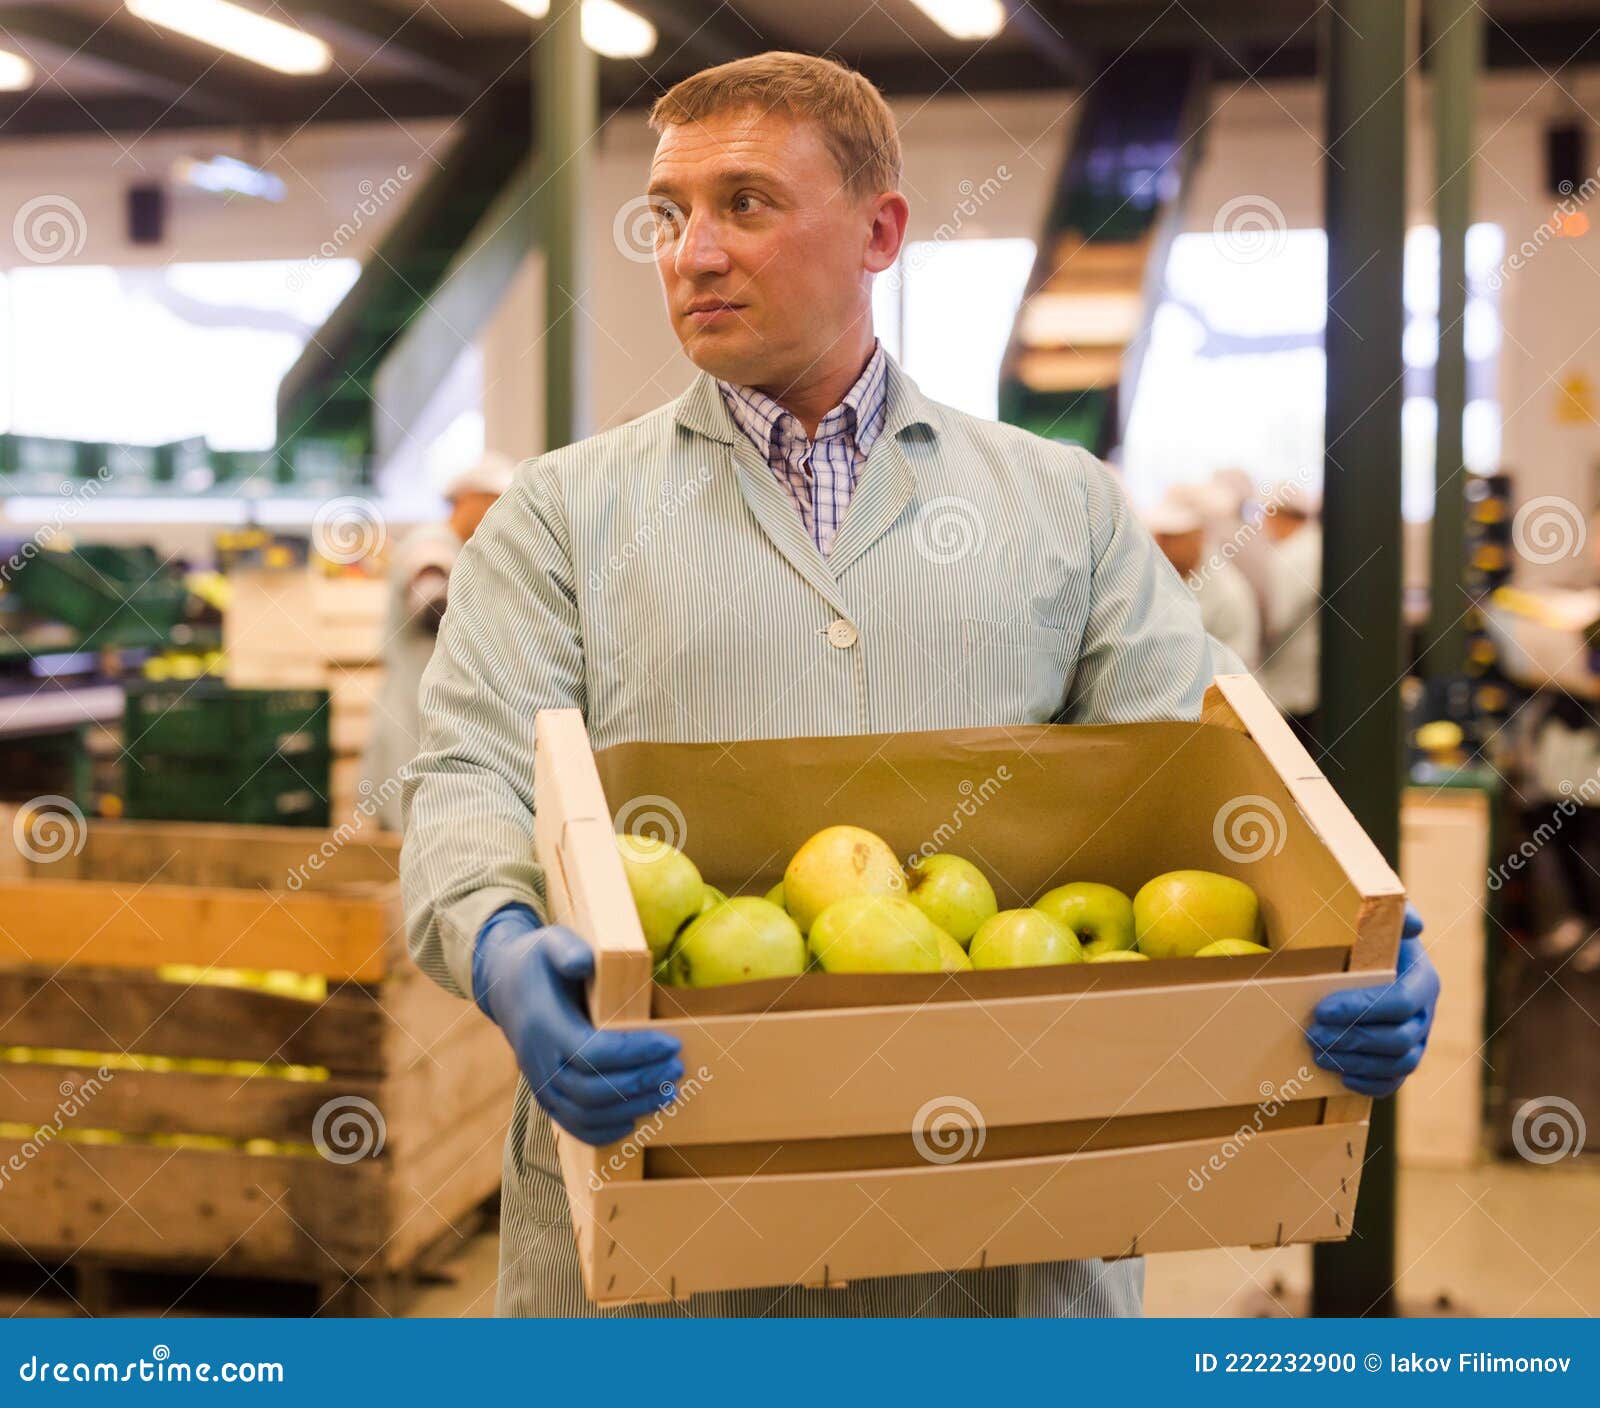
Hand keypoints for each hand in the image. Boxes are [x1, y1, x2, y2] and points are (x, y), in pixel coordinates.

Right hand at [472, 905, 682, 1145]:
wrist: (505, 984)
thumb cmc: (539, 961)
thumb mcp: (550, 942)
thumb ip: (566, 950)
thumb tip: (584, 962)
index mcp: (544, 1025)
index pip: (593, 1052)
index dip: (635, 1053)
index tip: (671, 1044)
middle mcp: (538, 1060)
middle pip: (593, 1089)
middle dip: (641, 1082)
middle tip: (677, 1068)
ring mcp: (540, 1082)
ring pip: (585, 1112)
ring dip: (631, 1109)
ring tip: (667, 1093)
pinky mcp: (545, 1094)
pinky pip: (571, 1124)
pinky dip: (603, 1131)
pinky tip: (632, 1121)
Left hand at [1306, 904, 1437, 1096]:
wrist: (1376, 957)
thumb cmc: (1375, 937)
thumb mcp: (1384, 919)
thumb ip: (1395, 914)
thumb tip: (1412, 924)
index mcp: (1423, 982)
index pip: (1399, 1004)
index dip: (1361, 1011)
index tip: (1322, 1009)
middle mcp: (1425, 1014)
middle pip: (1398, 1040)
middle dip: (1352, 1040)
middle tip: (1311, 1035)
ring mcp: (1417, 1040)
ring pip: (1398, 1064)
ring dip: (1356, 1063)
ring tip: (1318, 1054)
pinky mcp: (1402, 1058)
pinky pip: (1394, 1081)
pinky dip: (1371, 1084)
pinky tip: (1341, 1077)